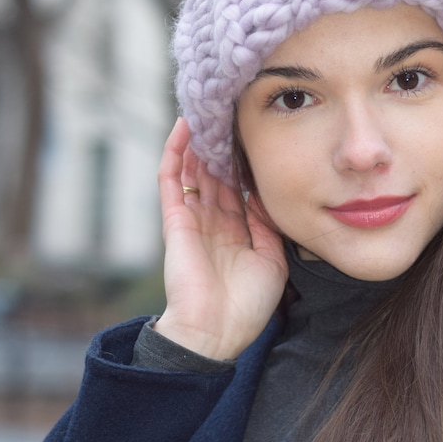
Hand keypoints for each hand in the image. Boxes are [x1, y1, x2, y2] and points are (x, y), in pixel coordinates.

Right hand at [154, 118, 287, 359]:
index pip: (240, 187)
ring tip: (207, 108)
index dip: (245, 162)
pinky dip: (174, 152)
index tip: (255, 134)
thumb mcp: (271, 259)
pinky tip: (183, 126)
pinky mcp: (174, 219)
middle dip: (222, 145)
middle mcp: (214, 221)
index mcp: (236, 232)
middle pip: (216, 173)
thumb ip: (268, 224)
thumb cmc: (246, 305)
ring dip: (198, 142)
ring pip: (193, 170)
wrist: (215, 332)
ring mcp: (193, 218)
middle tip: (229, 111)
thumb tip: (266, 192)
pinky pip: (171, 179)